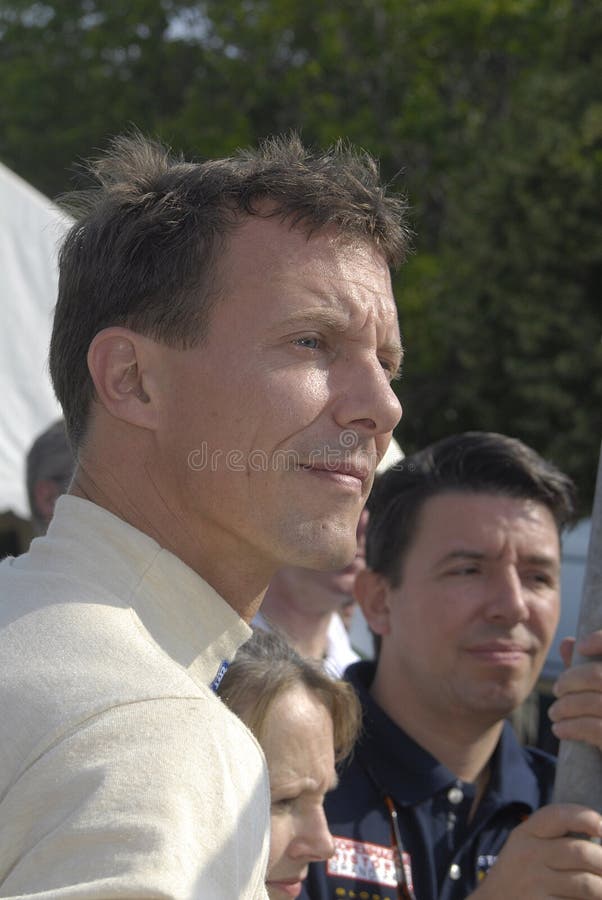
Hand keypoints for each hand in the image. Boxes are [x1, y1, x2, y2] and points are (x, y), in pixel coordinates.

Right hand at [468, 804, 601, 898]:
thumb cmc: (519, 873)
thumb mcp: (526, 846)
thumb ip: (555, 839)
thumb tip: (598, 841)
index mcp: (526, 833)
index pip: (558, 816)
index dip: (586, 817)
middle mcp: (529, 855)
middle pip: (579, 851)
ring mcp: (535, 884)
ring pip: (585, 883)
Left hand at [549, 630, 601, 746]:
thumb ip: (588, 668)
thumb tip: (567, 644)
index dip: (600, 639)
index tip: (581, 647)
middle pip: (599, 675)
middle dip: (571, 680)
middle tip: (557, 690)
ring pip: (595, 702)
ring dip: (566, 706)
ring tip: (554, 713)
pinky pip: (595, 729)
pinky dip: (572, 727)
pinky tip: (560, 730)